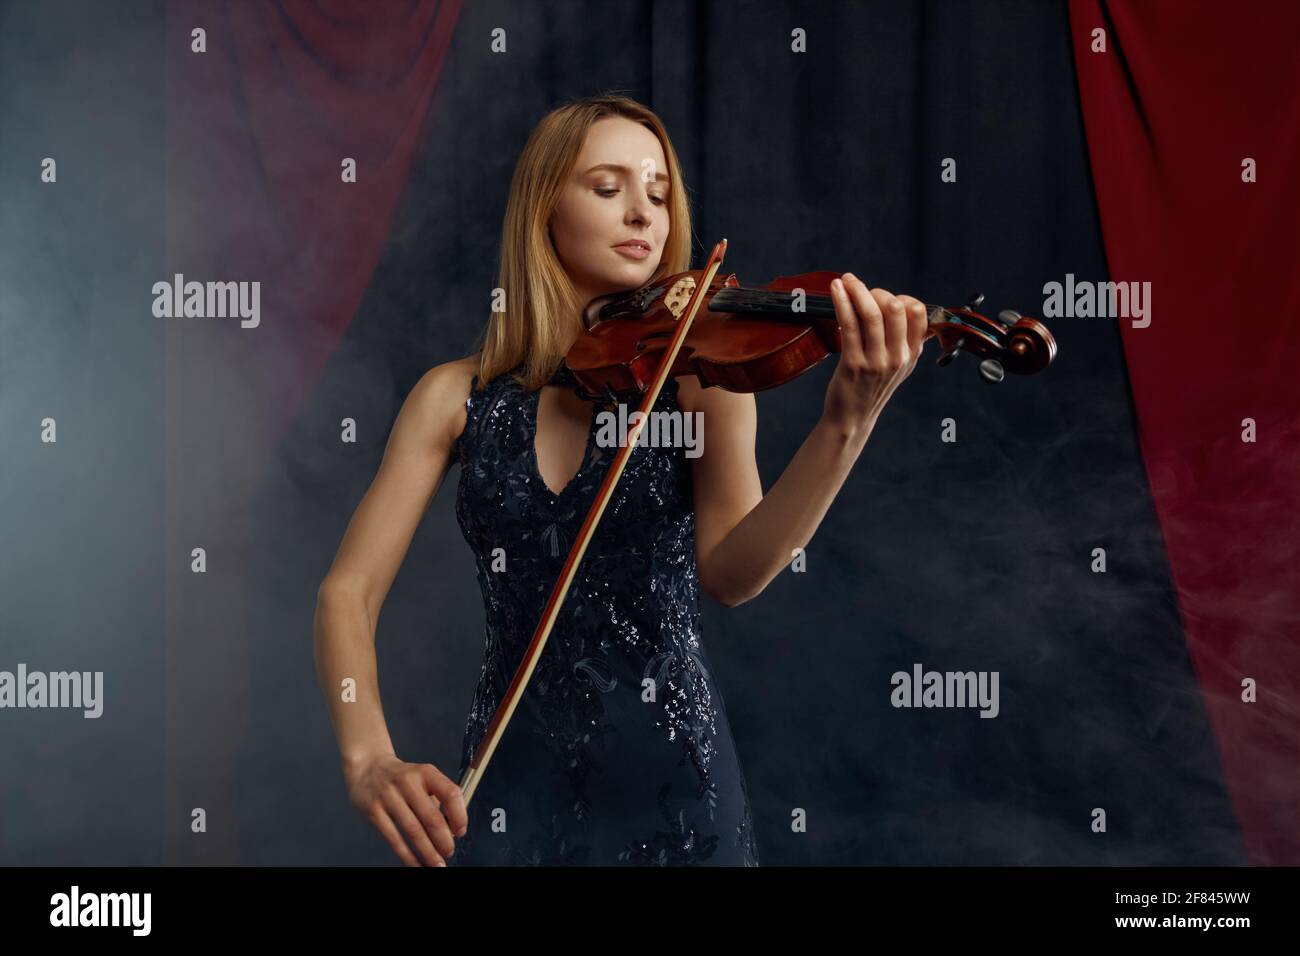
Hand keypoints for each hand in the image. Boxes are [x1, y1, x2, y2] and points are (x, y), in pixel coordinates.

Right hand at [344, 752, 468, 866]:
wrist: (367, 767)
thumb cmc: (402, 778)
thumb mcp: (423, 778)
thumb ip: (438, 799)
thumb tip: (452, 831)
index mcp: (426, 773)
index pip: (451, 794)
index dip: (460, 816)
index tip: (461, 831)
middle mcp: (408, 783)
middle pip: (432, 818)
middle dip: (444, 841)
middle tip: (449, 852)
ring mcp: (389, 797)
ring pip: (414, 831)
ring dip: (428, 852)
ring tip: (437, 864)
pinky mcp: (374, 811)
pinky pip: (394, 838)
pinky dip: (407, 855)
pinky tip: (416, 864)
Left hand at [823, 273, 928, 435]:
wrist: (852, 417)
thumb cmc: (870, 386)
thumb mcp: (897, 365)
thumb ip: (902, 339)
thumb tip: (899, 304)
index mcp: (912, 353)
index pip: (918, 312)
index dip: (899, 297)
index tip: (882, 299)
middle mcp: (898, 357)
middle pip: (896, 308)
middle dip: (875, 291)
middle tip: (859, 289)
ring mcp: (877, 362)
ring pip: (872, 314)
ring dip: (856, 290)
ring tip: (844, 280)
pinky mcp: (853, 364)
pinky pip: (849, 324)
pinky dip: (841, 301)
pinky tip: (835, 289)